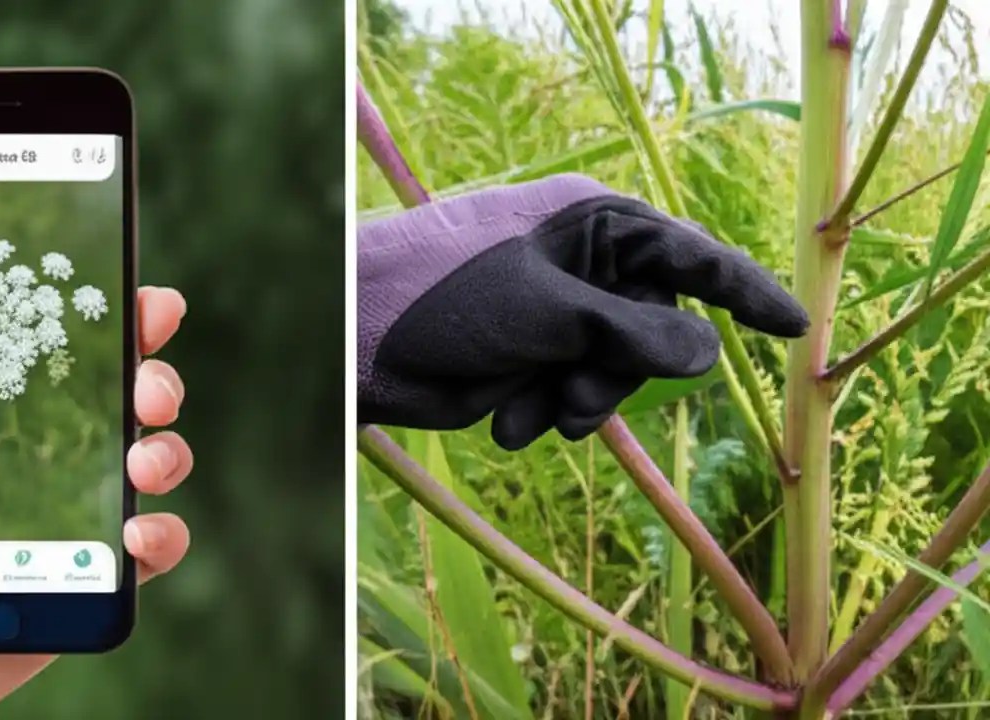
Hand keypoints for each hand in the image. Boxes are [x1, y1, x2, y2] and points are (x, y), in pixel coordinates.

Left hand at [0, 262, 192, 718]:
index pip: (53, 356)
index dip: (107, 323)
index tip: (139, 301)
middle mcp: (32, 463)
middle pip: (121, 403)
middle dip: (155, 380)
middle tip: (149, 388)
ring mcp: (64, 523)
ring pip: (150, 466)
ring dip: (168, 451)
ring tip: (142, 463)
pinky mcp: (83, 583)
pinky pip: (150, 551)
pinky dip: (164, 534)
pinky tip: (138, 532)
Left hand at [357, 173, 807, 449]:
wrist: (354, 337)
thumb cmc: (446, 297)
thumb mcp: (551, 311)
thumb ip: (635, 334)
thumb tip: (709, 351)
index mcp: (591, 222)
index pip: (689, 254)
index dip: (744, 290)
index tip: (795, 326)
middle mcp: (578, 262)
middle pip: (653, 329)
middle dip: (621, 375)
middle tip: (578, 398)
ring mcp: (552, 311)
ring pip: (613, 372)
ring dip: (578, 404)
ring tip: (529, 415)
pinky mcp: (524, 355)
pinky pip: (568, 393)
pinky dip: (542, 413)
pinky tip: (502, 421)